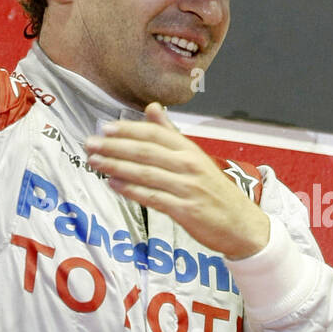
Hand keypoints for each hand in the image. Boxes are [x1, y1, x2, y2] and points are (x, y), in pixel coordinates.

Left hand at [83, 104, 269, 259]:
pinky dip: (131, 190)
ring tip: (95, 162)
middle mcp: (189, 165)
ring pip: (146, 173)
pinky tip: (113, 185)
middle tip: (90, 144)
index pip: (155, 133)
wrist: (242, 224)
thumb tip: (152, 107)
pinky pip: (153, 198)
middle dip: (115, 146)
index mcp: (190, 150)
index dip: (128, 129)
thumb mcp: (196, 157)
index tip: (105, 127)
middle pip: (146, 151)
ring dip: (117, 166)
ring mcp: (188, 188)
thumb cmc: (213, 190)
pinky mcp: (186, 210)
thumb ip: (171, 134)